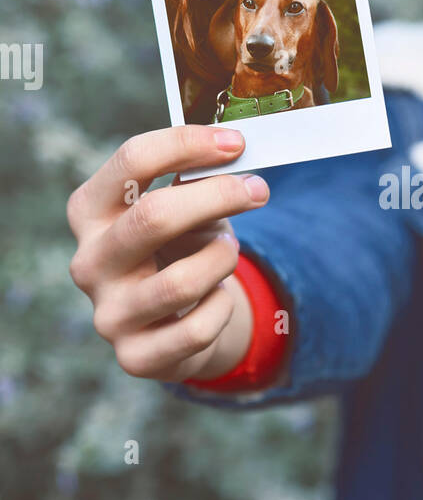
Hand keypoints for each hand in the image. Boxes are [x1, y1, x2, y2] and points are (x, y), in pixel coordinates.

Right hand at [67, 125, 269, 382]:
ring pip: (182, 281)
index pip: (132, 161)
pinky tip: (217, 299)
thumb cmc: (177, 249)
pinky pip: (198, 328)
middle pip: (154, 216)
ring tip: (227, 250)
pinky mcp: (134, 357)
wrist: (172, 325)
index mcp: (90, 212)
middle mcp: (88, 262)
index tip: (237, 142)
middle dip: (217, 197)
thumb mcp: (182, 209)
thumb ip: (198, 181)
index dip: (188, 144)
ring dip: (222, 258)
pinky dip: (221, 307)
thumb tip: (235, 153)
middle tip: (258, 189)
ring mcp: (107, 314)